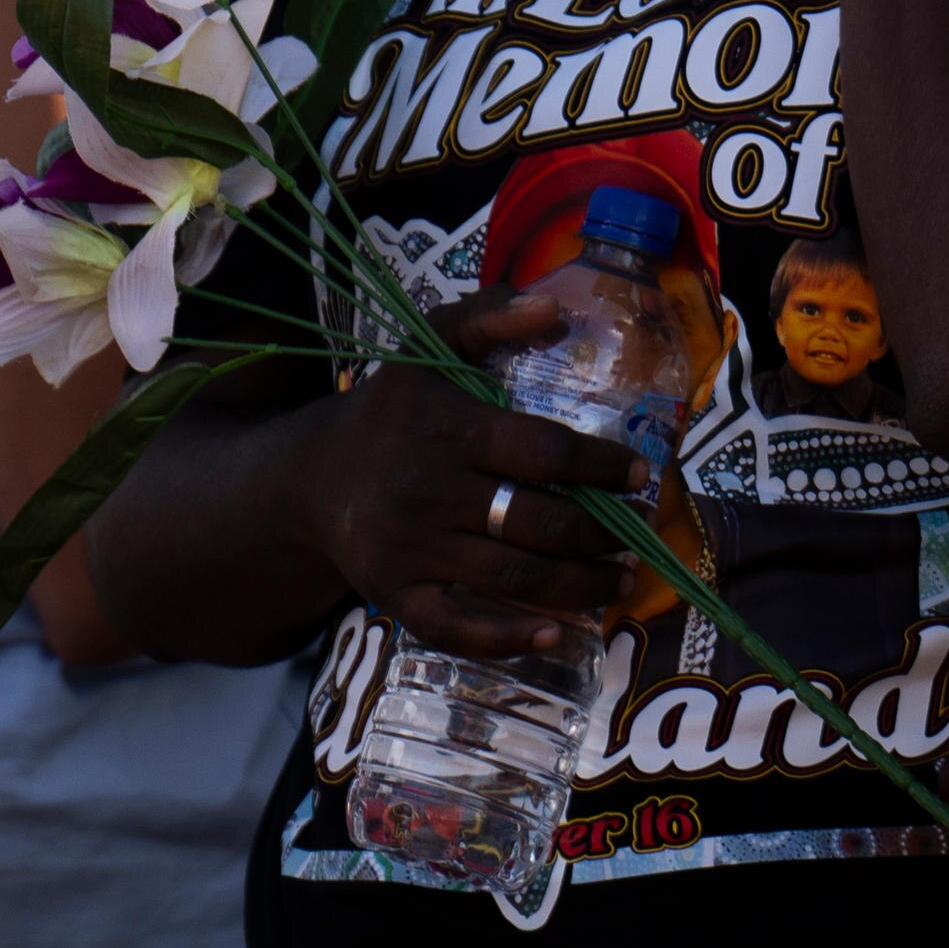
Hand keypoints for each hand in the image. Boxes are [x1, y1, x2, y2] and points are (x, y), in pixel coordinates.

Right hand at [293, 295, 656, 662]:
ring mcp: (413, 550)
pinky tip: (555, 635)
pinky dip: (507, 639)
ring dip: (578, 586)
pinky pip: (457, 628)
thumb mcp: (429, 344)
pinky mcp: (397, 594)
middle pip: (538, 522)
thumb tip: (556, 308)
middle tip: (635, 536)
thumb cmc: (390, 408)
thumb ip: (491, 318)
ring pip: (513, 579)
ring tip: (618, 581)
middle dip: (601, 534)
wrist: (310, 476)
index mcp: (450, 430)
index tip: (638, 474)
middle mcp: (432, 493)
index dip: (601, 465)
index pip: (545, 452)